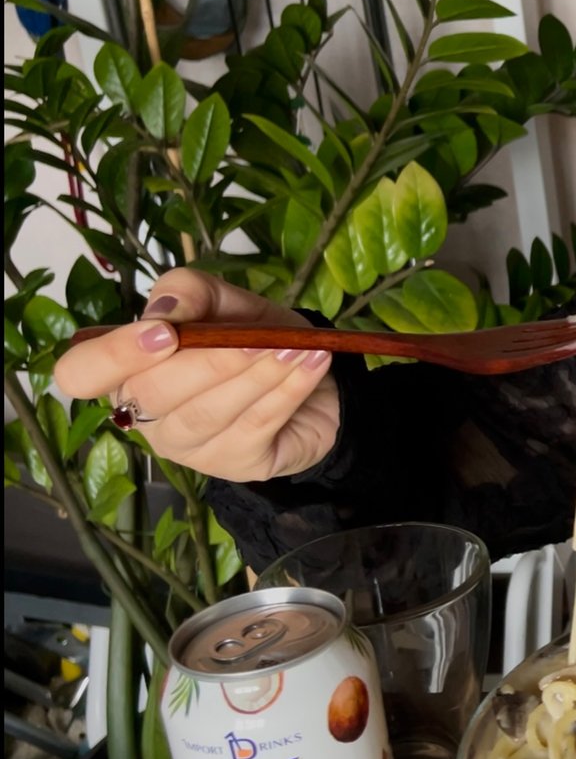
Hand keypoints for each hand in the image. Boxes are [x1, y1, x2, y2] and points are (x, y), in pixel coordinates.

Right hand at [53, 269, 341, 480]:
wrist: (312, 375)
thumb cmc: (250, 336)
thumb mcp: (221, 301)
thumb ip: (188, 294)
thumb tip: (164, 312)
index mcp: (125, 371)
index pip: (80, 373)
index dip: (112, 356)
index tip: (162, 333)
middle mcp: (144, 415)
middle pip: (154, 394)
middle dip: (210, 362)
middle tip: (260, 337)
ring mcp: (186, 448)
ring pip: (208, 412)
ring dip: (256, 375)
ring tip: (296, 346)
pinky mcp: (234, 464)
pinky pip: (256, 425)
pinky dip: (287, 390)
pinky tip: (311, 363)